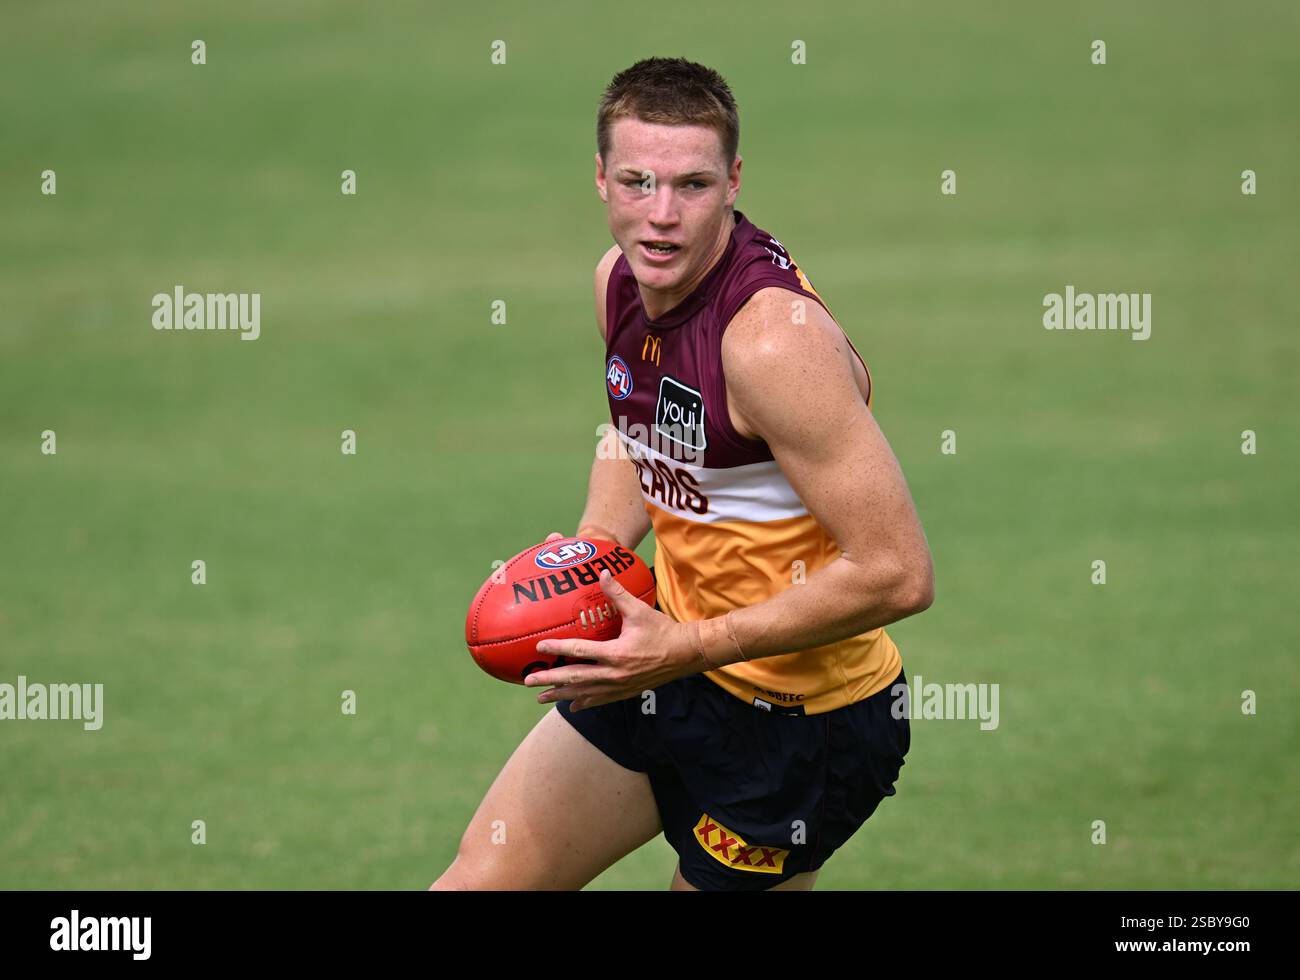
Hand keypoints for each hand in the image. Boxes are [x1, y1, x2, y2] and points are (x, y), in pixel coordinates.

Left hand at [525, 568, 696, 710]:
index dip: (558, 649)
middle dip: (550, 681)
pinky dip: (583, 702)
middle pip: (575, 679)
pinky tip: (571, 705)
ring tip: (540, 697)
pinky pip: (599, 700)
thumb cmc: (663, 630)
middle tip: (528, 680)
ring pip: (584, 693)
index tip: (539, 647)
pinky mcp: (625, 692)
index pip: (580, 652)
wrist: (686, 654)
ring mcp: (619, 687)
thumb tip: (603, 572)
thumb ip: (618, 593)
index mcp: (616, 654)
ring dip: (561, 695)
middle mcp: (615, 674)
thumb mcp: (639, 611)